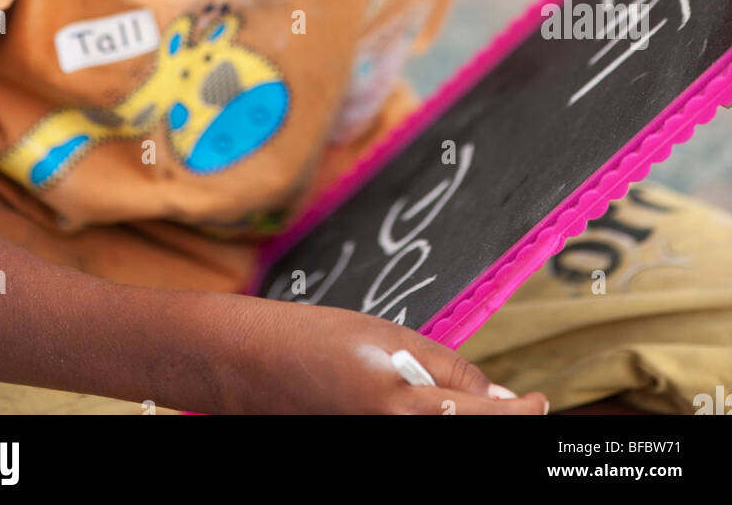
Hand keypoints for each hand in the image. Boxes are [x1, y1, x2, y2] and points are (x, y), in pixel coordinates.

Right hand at [187, 294, 548, 414]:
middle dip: (490, 419)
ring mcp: (373, 447)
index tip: (538, 402)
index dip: (522, 414)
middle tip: (504, 402)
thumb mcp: (388, 337)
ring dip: (459, 419)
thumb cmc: (316, 339)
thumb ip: (447, 370)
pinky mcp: (362, 450)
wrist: (250, 365)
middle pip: (465, 430)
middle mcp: (392, 437)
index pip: (486, 419)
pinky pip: (410, 437)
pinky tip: (419, 406)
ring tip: (449, 396)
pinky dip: (428, 422)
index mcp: (402, 407)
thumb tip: (500, 395)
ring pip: (442, 435)